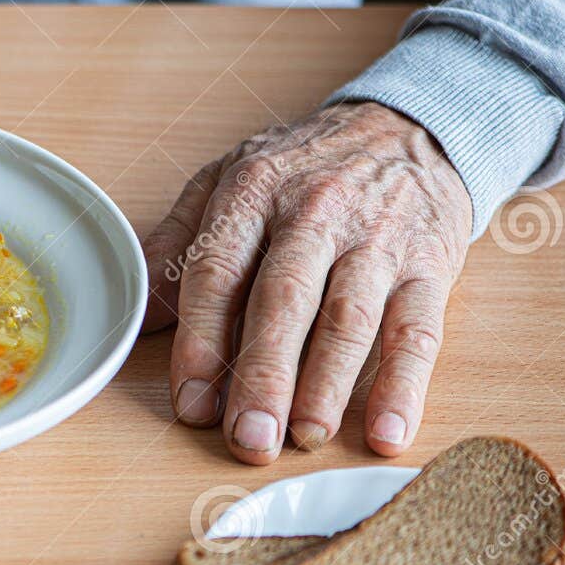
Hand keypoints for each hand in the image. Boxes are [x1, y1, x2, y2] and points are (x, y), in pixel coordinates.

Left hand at [140, 101, 472, 464]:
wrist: (407, 126)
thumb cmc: (301, 169)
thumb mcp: (225, 181)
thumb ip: (176, 245)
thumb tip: (133, 315)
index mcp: (253, 192)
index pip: (218, 273)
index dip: (201, 342)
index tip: (191, 402)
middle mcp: (315, 213)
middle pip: (283, 302)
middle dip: (262, 376)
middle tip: (247, 437)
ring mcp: (377, 240)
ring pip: (348, 318)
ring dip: (325, 386)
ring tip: (302, 438)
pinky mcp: (430, 265)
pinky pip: (418, 330)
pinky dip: (405, 385)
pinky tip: (387, 432)